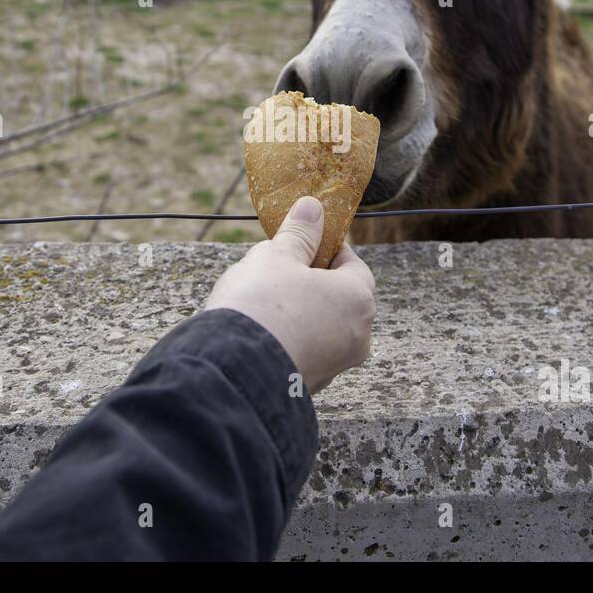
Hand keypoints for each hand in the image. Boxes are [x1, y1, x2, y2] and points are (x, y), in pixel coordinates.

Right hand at [205, 195, 375, 393]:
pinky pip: (303, 351)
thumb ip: (299, 233)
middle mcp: (357, 336)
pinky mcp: (310, 386)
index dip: (327, 249)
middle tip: (278, 270)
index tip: (304, 242)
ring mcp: (335, 365)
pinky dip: (288, 339)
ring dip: (299, 312)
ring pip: (321, 326)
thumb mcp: (277, 257)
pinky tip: (260, 331)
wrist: (234, 372)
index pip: (352, 264)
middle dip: (311, 282)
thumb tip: (312, 207)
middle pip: (338, 297)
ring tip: (262, 301)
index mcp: (358, 299)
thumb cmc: (262, 305)